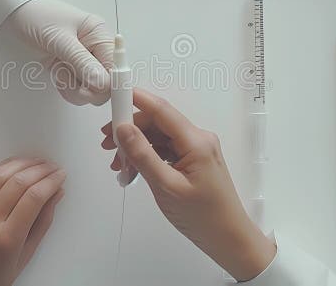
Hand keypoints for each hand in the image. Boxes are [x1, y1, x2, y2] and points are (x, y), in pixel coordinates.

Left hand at [0, 0, 113, 105]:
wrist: (13, 15)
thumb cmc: (36, 17)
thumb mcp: (59, 39)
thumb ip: (81, 62)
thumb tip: (103, 83)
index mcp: (99, 35)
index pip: (116, 66)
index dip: (111, 82)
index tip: (95, 90)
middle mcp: (95, 49)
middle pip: (107, 83)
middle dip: (89, 88)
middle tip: (70, 81)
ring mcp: (83, 61)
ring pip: (92, 90)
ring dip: (74, 88)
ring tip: (58, 72)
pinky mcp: (71, 69)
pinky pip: (77, 90)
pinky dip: (66, 88)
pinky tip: (56, 74)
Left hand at [0, 158, 66, 285]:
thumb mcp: (27, 253)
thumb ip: (43, 221)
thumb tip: (56, 193)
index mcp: (6, 239)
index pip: (33, 198)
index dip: (50, 182)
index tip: (61, 176)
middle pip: (17, 184)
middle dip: (39, 170)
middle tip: (53, 167)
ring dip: (21, 164)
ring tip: (37, 162)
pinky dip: (2, 169)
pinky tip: (16, 165)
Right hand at [100, 89, 275, 281]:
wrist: (229, 239)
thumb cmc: (202, 217)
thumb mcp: (166, 187)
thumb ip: (143, 155)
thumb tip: (123, 129)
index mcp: (196, 141)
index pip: (161, 110)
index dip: (136, 100)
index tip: (113, 96)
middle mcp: (198, 139)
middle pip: (157, 123)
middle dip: (130, 131)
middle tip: (107, 145)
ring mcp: (196, 149)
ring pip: (159, 138)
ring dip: (136, 147)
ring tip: (118, 167)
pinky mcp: (193, 160)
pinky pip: (165, 150)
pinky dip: (147, 158)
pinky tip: (133, 172)